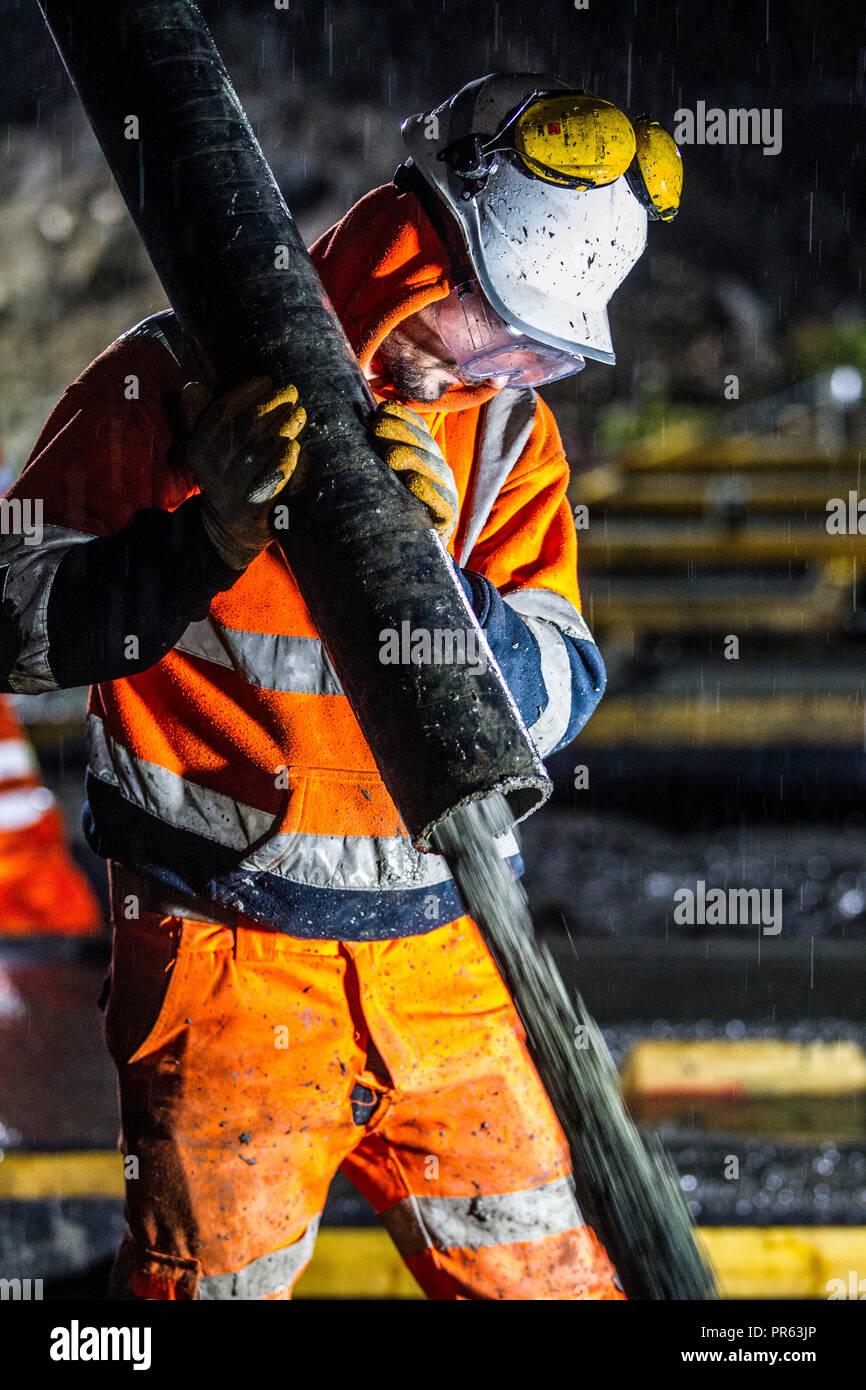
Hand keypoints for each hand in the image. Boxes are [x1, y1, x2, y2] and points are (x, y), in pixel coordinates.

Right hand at [183, 376, 305, 569]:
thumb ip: (200, 418)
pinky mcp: (252, 509)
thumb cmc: (225, 476)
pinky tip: (295, 447)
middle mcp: (211, 470)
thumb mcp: (206, 450)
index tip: (266, 379)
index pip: (220, 413)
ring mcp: (232, 491)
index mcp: (198, 449)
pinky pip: (271, 480)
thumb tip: (193, 387)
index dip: (244, 392)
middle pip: (243, 428)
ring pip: (259, 451)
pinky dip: (284, 461)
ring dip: (283, 427)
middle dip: (270, 404)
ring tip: (300, 413)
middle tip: (291, 391)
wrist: (229, 530)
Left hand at [369, 402, 457, 544]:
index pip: (417, 429)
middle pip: (424, 446)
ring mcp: (446, 493)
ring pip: (434, 470)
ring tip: (391, 455)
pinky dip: (430, 492)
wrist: (412, 553)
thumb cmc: (390, 509)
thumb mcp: (383, 478)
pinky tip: (414, 482)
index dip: (402, 418)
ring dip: (413, 458)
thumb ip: (376, 453)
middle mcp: (437, 470)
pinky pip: (443, 504)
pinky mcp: (448, 518)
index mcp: (424, 456)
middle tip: (377, 428)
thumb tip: (356, 426)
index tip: (380, 412)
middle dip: (402, 433)